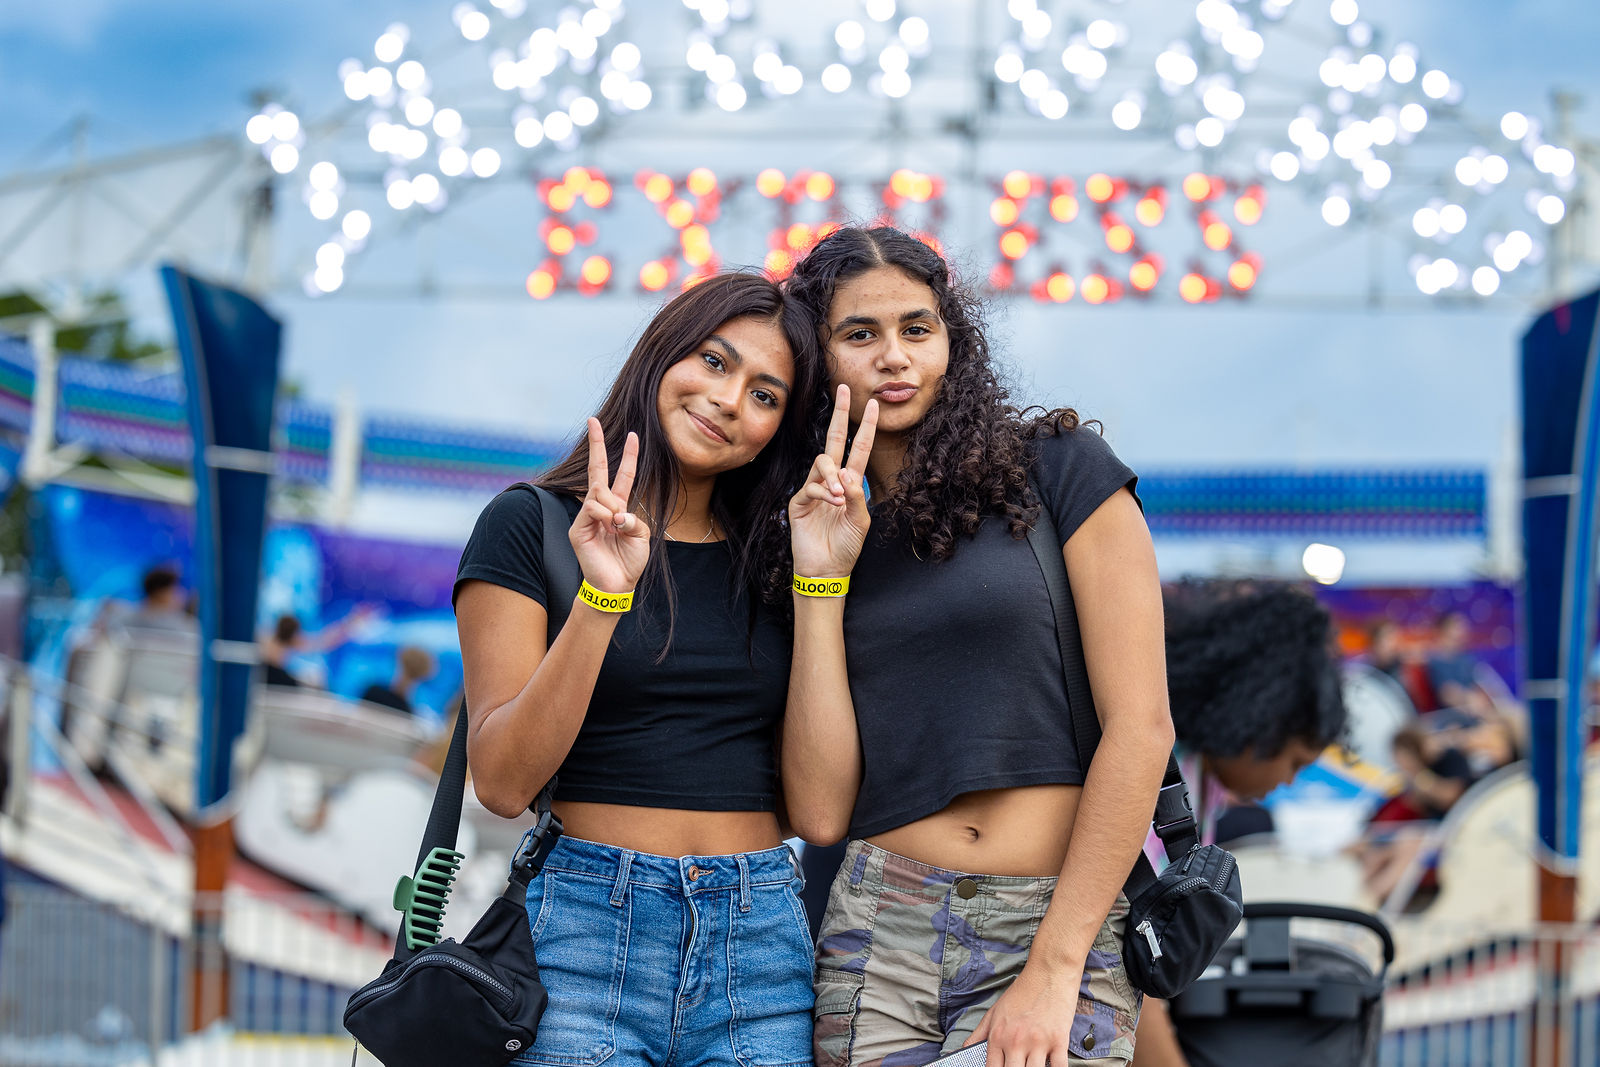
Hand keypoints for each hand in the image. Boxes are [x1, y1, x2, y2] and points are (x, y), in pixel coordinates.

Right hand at [569, 417, 649, 595]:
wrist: (617, 585)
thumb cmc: (630, 562)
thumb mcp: (642, 536)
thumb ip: (633, 519)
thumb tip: (614, 511)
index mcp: (619, 507)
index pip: (623, 476)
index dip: (629, 456)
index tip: (632, 435)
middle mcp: (601, 508)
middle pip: (598, 470)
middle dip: (596, 444)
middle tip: (593, 420)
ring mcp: (587, 517)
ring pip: (599, 494)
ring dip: (613, 508)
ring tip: (616, 528)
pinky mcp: (577, 529)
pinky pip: (592, 509)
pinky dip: (604, 516)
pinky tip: (608, 528)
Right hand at [789, 385, 876, 578]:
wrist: (826, 569)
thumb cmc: (846, 546)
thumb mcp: (861, 521)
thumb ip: (858, 496)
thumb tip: (848, 474)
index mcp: (851, 483)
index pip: (858, 448)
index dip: (866, 427)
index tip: (874, 405)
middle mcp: (832, 480)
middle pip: (834, 440)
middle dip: (840, 414)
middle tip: (844, 389)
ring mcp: (814, 488)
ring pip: (823, 461)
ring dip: (834, 474)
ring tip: (840, 496)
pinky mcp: (800, 501)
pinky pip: (812, 485)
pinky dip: (824, 492)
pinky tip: (832, 503)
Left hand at [964, 959, 1080, 1066]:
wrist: (1049, 972)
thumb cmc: (1022, 992)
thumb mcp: (994, 1012)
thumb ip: (979, 1035)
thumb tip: (963, 1051)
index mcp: (998, 1036)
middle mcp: (1016, 1041)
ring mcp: (1038, 1042)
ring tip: (1032, 1066)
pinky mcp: (1059, 1040)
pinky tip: (1051, 1066)